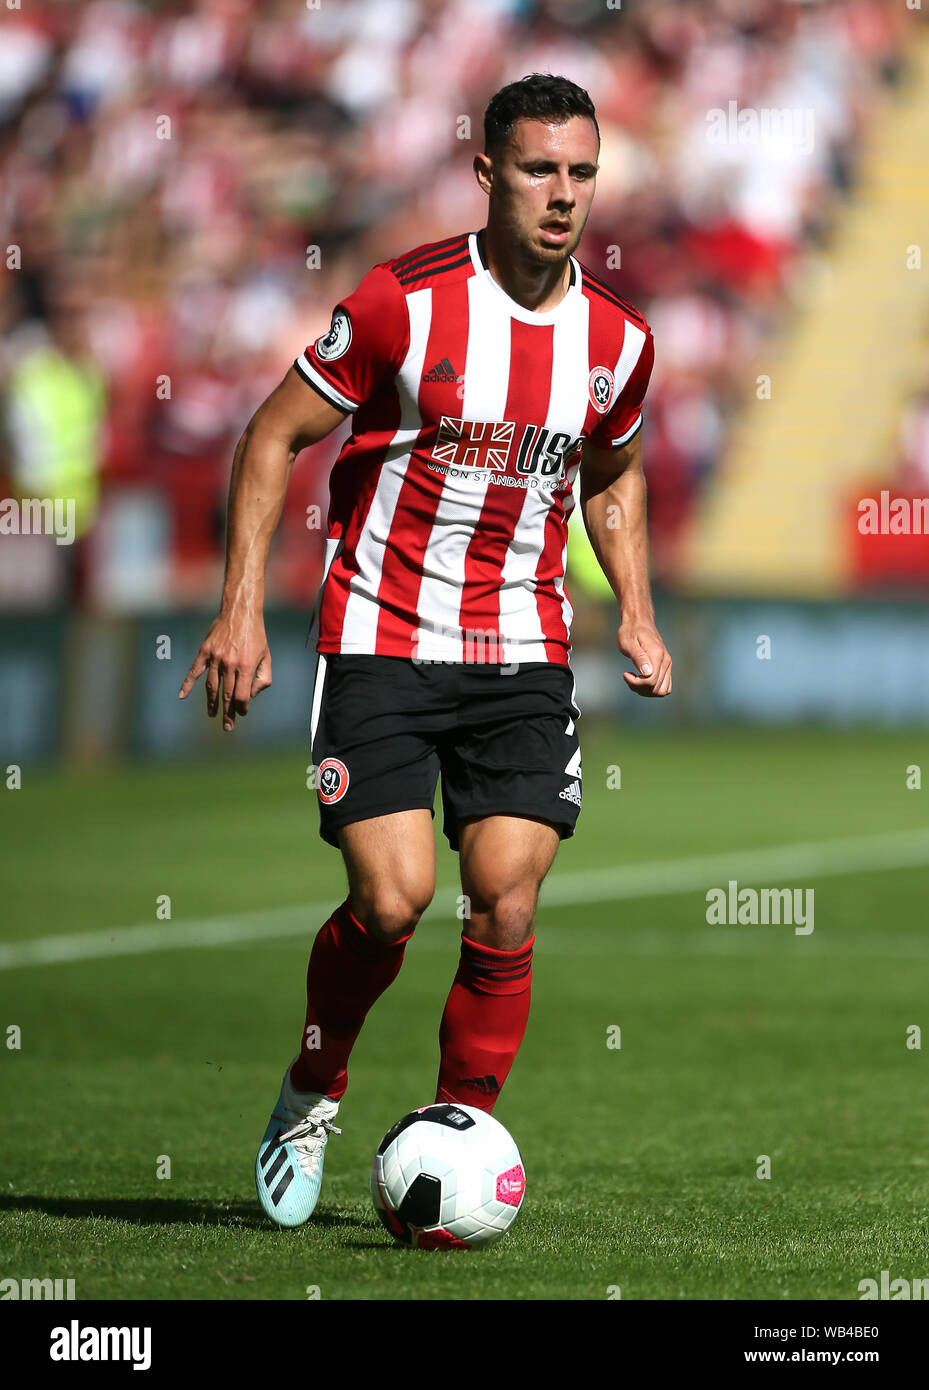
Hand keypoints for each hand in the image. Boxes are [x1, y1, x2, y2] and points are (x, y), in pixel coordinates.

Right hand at [178, 610, 271, 730]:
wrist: (241, 611)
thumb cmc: (256, 636)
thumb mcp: (267, 657)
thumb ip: (263, 678)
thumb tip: (251, 695)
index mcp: (246, 666)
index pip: (242, 696)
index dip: (241, 708)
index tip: (242, 713)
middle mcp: (230, 664)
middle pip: (227, 695)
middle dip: (228, 713)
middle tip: (227, 727)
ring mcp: (215, 657)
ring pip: (212, 686)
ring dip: (211, 703)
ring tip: (212, 714)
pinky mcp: (205, 651)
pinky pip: (194, 671)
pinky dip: (187, 684)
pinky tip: (181, 695)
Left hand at [617, 620, 671, 697]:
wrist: (639, 622)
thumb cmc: (630, 631)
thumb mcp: (628, 642)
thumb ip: (638, 657)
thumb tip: (647, 673)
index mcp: (657, 655)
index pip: (651, 681)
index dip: (636, 683)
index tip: (625, 674)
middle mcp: (666, 661)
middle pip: (656, 689)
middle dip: (639, 688)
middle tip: (628, 677)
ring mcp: (668, 665)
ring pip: (662, 691)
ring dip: (646, 691)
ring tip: (635, 680)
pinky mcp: (666, 667)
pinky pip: (665, 687)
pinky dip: (653, 689)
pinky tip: (641, 680)